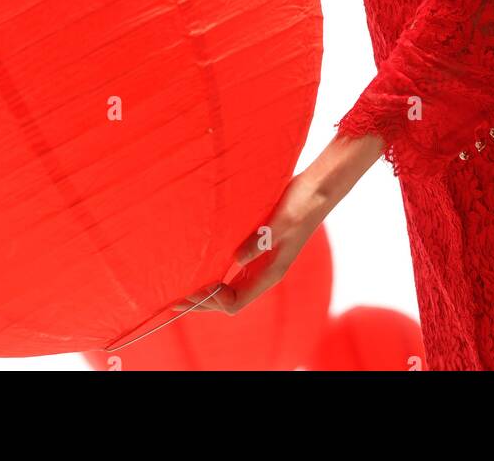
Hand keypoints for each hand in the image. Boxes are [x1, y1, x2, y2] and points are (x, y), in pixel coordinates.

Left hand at [167, 172, 329, 317]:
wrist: (317, 190)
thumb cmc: (300, 205)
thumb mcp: (280, 222)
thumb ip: (259, 241)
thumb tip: (236, 260)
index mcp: (270, 273)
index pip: (236, 302)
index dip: (212, 301)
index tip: (192, 290)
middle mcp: (265, 273)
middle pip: (230, 299)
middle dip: (204, 302)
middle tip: (176, 301)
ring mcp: (263, 263)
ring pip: (232, 287)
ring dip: (209, 291)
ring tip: (185, 288)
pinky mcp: (261, 250)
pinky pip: (236, 272)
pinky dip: (218, 274)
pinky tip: (204, 266)